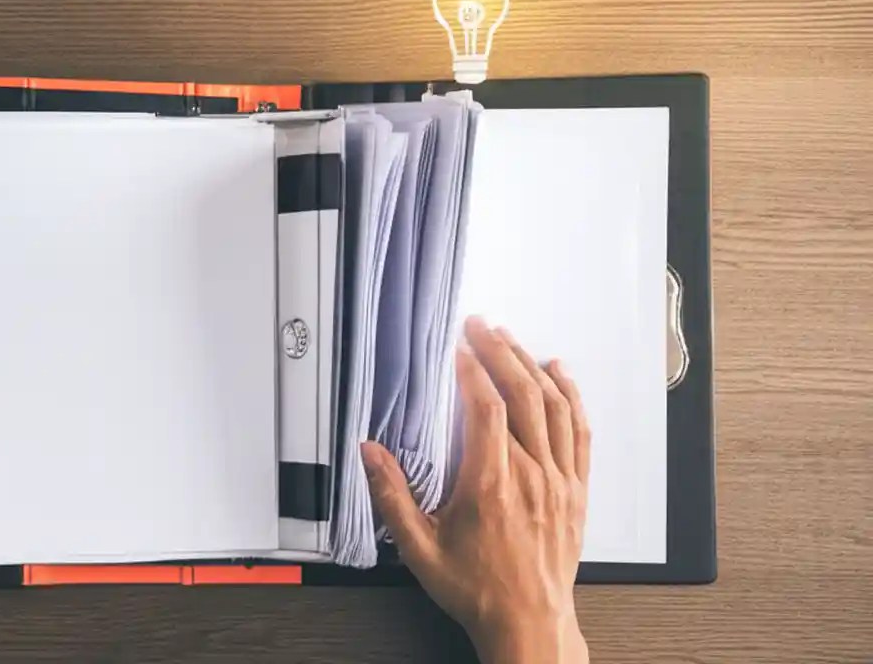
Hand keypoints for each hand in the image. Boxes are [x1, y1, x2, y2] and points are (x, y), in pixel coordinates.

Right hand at [362, 316, 590, 663]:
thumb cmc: (474, 588)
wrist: (528, 622)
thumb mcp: (419, 549)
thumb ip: (391, 497)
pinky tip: (559, 373)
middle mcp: (530, 475)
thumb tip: (369, 453)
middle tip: (480, 326)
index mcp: (490, 486)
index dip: (472, 371)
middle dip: (499, 352)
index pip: (486, 409)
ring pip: (553, 406)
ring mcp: (559, 480)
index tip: (456, 350)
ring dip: (531, 366)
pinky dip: (571, 396)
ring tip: (510, 339)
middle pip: (521, 395)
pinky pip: (579, 431)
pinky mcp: (576, 488)